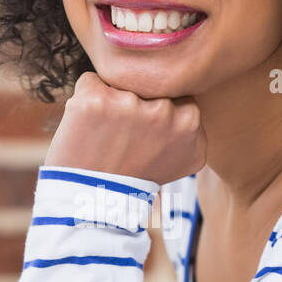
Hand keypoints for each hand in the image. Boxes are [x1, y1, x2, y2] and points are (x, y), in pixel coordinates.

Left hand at [44, 72, 206, 185]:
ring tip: (105, 134)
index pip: (174, 92)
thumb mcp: (186, 161)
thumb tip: (192, 105)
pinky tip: (87, 127)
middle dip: (136, 101)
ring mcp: (128, 103)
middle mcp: (163, 110)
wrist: (96, 200)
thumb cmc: (139, 177)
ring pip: (119, 81)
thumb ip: (196, 130)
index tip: (145, 132)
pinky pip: (89, 82)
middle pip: (148, 84)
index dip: (156, 108)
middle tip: (124, 136)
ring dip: (111, 100)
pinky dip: (85, 100)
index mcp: (189, 121)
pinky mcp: (94, 101)